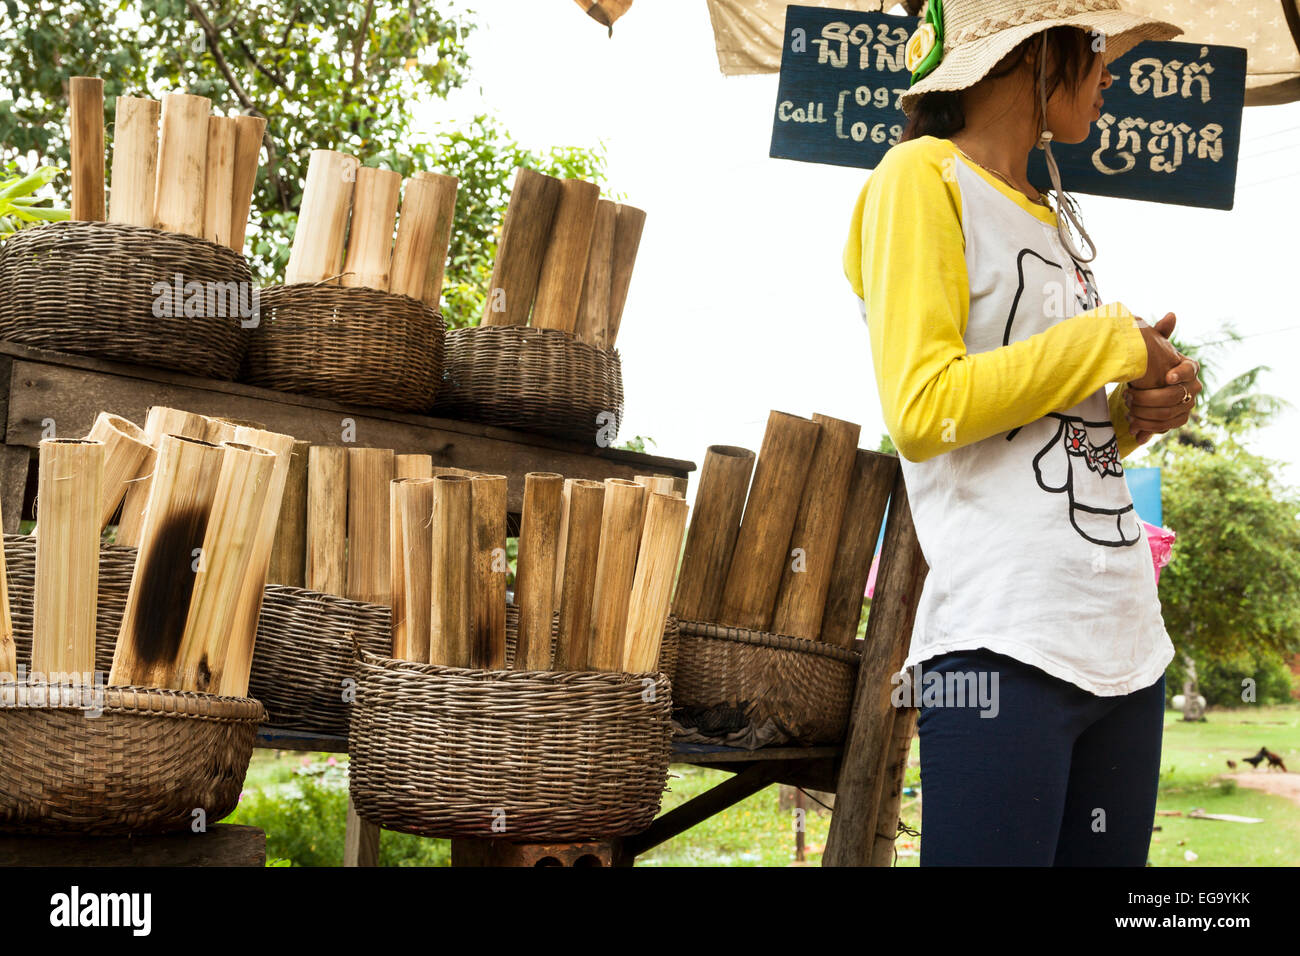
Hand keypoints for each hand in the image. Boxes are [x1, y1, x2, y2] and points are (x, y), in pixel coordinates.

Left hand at [1124, 313, 1200, 442]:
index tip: (1166, 377)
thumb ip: (1160, 333)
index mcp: (1189, 368)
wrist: (1144, 383)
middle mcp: (1194, 387)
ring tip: (1127, 411)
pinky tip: (1134, 427)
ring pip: (1169, 413)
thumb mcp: (1150, 347)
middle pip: (1174, 396)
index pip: (1190, 369)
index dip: (1180, 373)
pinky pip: (1167, 427)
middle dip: (1148, 398)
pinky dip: (1148, 428)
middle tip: (1127, 396)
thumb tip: (1171, 315)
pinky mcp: (1179, 419)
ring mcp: (1188, 404)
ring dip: (1145, 414)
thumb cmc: (1148, 362)